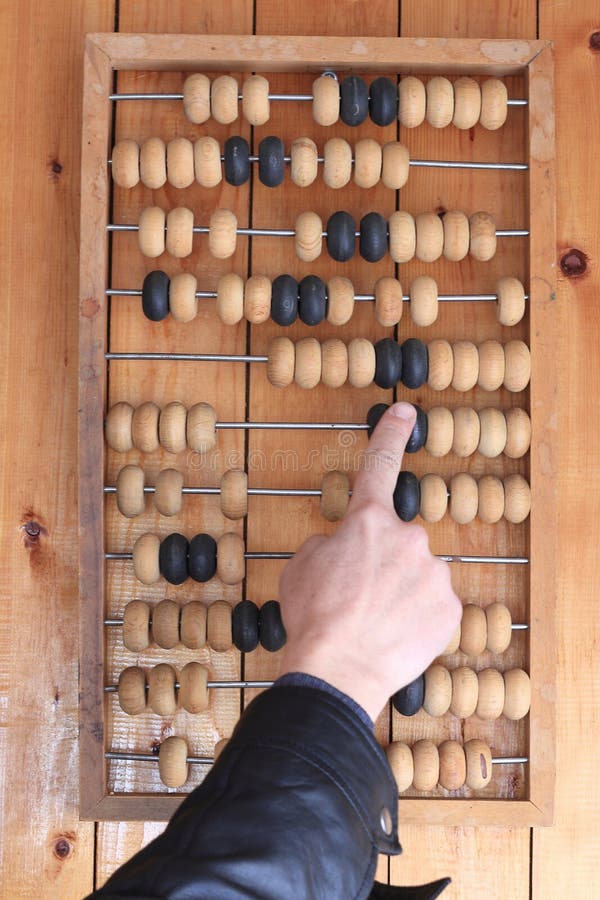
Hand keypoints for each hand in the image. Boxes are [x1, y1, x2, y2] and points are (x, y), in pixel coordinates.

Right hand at [278, 402, 461, 721]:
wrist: (338, 670)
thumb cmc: (314, 616)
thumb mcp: (302, 565)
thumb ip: (331, 543)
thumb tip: (347, 547)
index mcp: (368, 522)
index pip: (379, 465)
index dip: (391, 434)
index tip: (405, 412)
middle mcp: (408, 538)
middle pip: (398, 542)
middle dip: (383, 561)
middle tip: (359, 595)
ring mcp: (434, 573)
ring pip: (418, 574)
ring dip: (401, 590)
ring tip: (375, 620)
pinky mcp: (450, 608)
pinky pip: (434, 604)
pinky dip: (418, 617)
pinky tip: (395, 633)